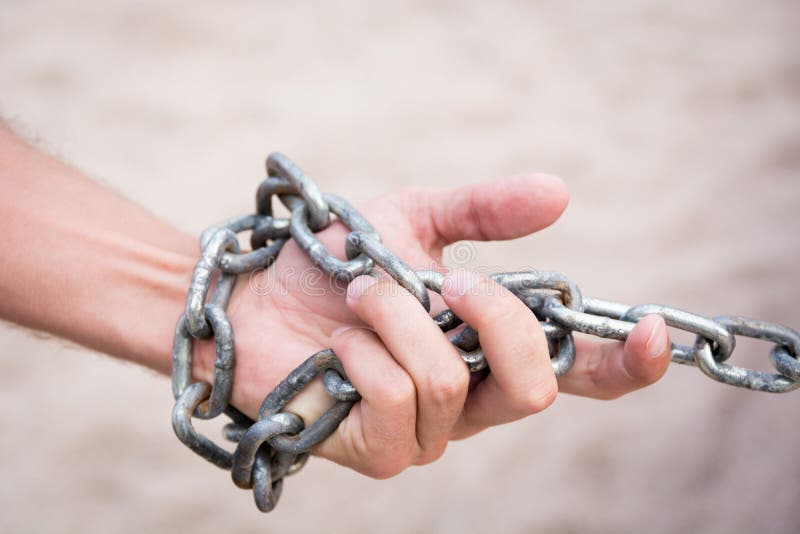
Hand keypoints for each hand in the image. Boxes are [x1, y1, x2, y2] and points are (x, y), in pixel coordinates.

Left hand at [194, 174, 670, 477]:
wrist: (259, 297)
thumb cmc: (336, 267)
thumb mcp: (415, 221)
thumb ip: (485, 212)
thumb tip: (559, 192)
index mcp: (492, 348)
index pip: (577, 372)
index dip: (623, 363)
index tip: (651, 330)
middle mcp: (473, 400)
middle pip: (535, 386)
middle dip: (494, 318)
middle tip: (446, 279)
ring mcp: (430, 434)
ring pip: (450, 381)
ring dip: (400, 316)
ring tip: (359, 295)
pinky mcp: (382, 453)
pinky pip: (399, 401)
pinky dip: (366, 351)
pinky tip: (339, 342)